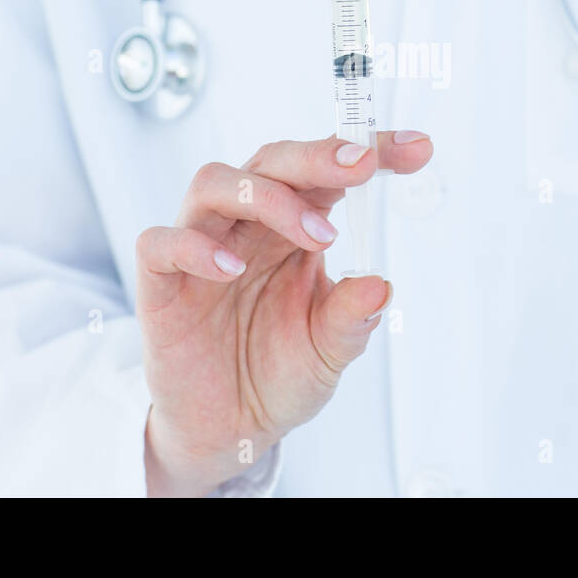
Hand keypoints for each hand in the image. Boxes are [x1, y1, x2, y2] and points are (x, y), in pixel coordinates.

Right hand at [136, 130, 433, 495]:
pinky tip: (231, 269)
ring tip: (316, 236)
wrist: (228, 430)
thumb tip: (381, 285)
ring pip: (216, 183)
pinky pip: (161, 243)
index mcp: (295, 225)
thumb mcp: (329, 350)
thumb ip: (351, 317)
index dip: (368, 150)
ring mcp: (201, 246)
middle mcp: (247, 224)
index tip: (417, 148)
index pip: (327, 171)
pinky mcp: (161, 282)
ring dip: (270, 198)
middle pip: (271, 161)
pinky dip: (194, 247)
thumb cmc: (278, 373)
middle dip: (320, 156)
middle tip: (364, 166)